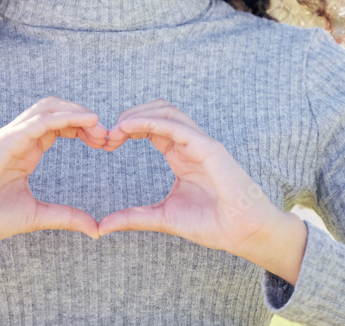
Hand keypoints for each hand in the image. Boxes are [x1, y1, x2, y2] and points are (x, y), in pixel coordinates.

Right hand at [0, 96, 107, 246]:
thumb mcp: (36, 216)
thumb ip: (65, 217)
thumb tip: (95, 228)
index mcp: (26, 150)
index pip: (60, 125)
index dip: (84, 128)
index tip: (104, 143)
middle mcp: (20, 138)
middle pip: (57, 109)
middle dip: (84, 116)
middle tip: (107, 135)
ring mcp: (11, 137)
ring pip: (49, 107)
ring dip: (77, 112)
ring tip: (99, 127)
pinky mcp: (5, 141)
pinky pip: (39, 121)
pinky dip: (65, 116)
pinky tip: (85, 122)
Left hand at [96, 98, 285, 258]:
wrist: (242, 233)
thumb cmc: (211, 224)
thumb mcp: (162, 218)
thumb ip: (133, 217)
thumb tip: (102, 226)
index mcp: (180, 154)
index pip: (151, 127)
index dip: (127, 129)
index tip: (106, 144)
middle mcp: (190, 143)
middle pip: (157, 110)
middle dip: (129, 116)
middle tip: (107, 136)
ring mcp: (200, 142)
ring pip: (166, 111)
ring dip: (137, 115)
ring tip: (116, 130)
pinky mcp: (208, 147)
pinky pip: (176, 125)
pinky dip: (149, 122)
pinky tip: (129, 128)